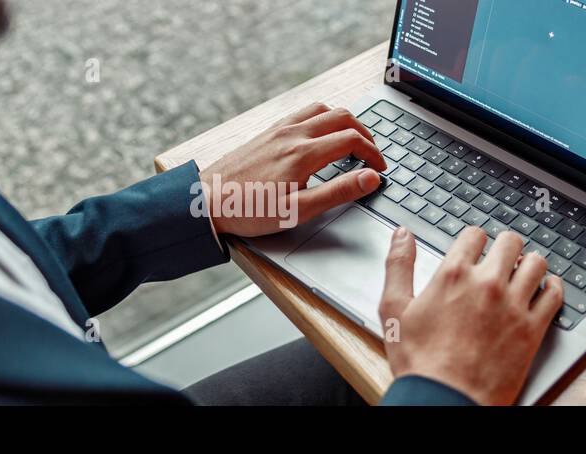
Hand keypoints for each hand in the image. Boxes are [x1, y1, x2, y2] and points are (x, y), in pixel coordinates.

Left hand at [198, 103, 387, 237]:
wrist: (205, 200)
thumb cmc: (248, 210)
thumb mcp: (297, 211)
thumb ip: (337, 192)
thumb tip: (369, 178)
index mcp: (303, 153)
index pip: (352, 140)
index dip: (373, 154)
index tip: (380, 169)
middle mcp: (292, 134)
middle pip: (342, 117)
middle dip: (365, 133)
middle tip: (372, 154)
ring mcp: (278, 130)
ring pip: (322, 110)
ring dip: (344, 121)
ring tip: (352, 141)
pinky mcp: (267, 132)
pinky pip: (302, 113)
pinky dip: (322, 118)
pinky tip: (320, 135)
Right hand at [378, 227, 563, 404]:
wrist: (445, 398)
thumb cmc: (420, 361)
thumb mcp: (394, 309)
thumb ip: (398, 266)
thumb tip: (402, 235)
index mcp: (454, 275)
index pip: (474, 235)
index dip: (474, 240)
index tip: (475, 248)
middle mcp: (487, 284)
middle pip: (510, 242)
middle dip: (504, 246)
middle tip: (501, 256)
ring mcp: (514, 305)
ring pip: (536, 263)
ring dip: (529, 263)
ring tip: (522, 270)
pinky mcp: (533, 328)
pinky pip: (555, 295)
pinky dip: (553, 287)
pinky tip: (545, 288)